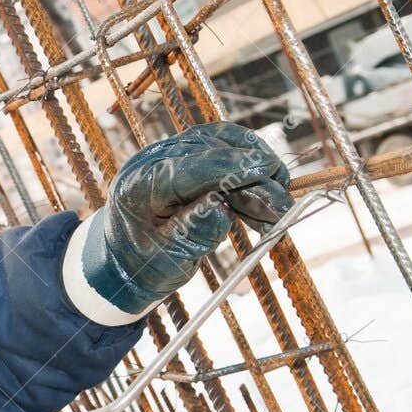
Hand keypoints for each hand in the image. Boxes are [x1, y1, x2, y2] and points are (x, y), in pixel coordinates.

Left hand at [67, 122, 291, 321]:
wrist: (128, 259)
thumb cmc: (143, 263)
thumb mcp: (166, 258)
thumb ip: (192, 232)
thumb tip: (220, 207)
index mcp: (138, 186)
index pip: (188, 167)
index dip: (230, 166)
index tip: (266, 168)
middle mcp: (152, 161)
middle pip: (212, 152)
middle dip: (254, 175)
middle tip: (284, 205)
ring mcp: (169, 155)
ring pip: (223, 148)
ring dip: (257, 176)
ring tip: (278, 210)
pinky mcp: (188, 157)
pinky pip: (226, 154)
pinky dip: (249, 176)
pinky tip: (264, 204)